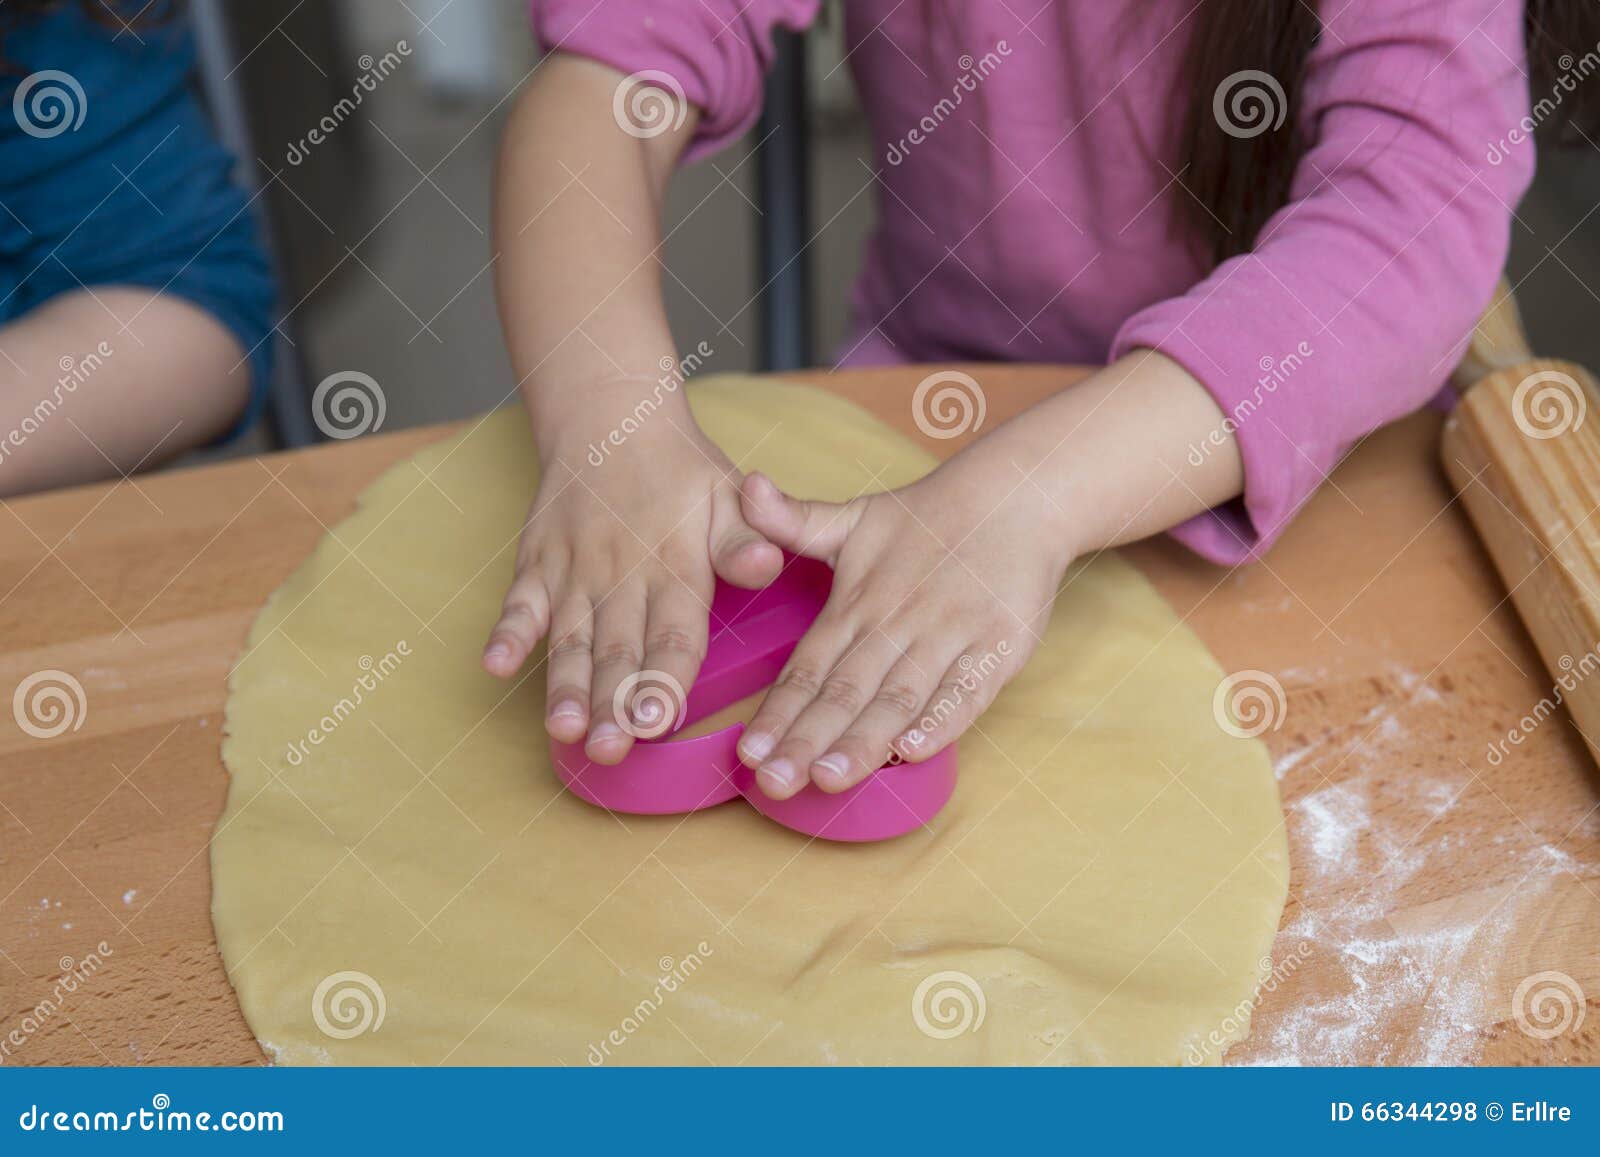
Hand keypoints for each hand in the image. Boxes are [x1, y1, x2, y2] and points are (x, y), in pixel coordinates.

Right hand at [482, 403, 781, 763]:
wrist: (613, 418)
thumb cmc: (682, 472)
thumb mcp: (730, 496)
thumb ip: (746, 540)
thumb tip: (768, 564)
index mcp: (675, 566)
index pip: (673, 635)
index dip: (666, 680)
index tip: (659, 720)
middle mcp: (622, 576)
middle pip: (618, 650)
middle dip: (613, 705)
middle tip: (612, 750)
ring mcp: (574, 572)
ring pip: (570, 639)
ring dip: (565, 687)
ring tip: (564, 730)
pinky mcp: (537, 564)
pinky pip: (518, 603)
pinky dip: (506, 633)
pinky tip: (494, 666)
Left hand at [734, 446, 1077, 798]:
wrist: (1016, 498)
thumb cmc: (926, 520)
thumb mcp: (852, 517)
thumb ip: (794, 519)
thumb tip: (745, 486)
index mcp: (855, 606)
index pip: (808, 669)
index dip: (778, 713)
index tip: (748, 754)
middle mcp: (895, 625)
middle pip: (846, 692)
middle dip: (808, 741)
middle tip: (775, 784)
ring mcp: (948, 637)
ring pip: (899, 698)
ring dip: (864, 741)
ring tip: (829, 779)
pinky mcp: (996, 648)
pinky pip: (966, 690)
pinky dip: (941, 720)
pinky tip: (913, 751)